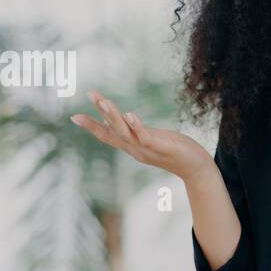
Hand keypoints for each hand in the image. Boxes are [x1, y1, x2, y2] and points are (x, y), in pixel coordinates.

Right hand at [71, 90, 212, 182]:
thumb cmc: (175, 151)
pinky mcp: (161, 146)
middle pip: (112, 133)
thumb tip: (124, 120)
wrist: (196, 169)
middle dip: (96, 119)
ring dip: (114, 117)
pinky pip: (145, 136)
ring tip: (103, 101)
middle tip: (84, 104)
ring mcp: (147, 148)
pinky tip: (130, 114)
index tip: (74, 116)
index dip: (92, 126)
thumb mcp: (151, 139)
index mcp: (132, 146)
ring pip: (125, 133)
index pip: (108, 135)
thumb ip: (137, 132)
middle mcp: (135, 149)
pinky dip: (137, 126)